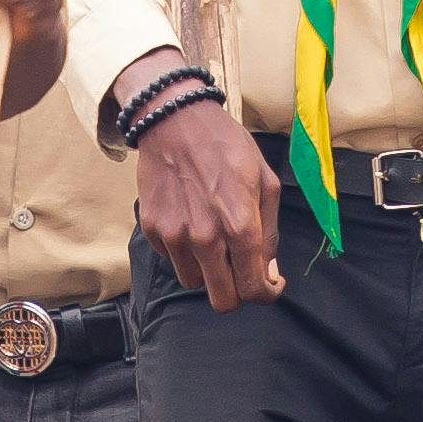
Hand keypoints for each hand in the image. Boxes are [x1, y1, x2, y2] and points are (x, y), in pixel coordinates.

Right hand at [132, 80, 281, 307]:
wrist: (176, 120)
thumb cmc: (225, 145)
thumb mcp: (265, 180)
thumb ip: (269, 231)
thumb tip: (268, 270)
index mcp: (240, 225)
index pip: (254, 288)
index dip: (267, 293)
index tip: (269, 283)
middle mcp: (205, 237)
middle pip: (223, 300)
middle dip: (238, 292)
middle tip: (242, 271)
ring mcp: (175, 235)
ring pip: (195, 283)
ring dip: (209, 271)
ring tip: (214, 240)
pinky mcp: (153, 229)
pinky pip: (172, 260)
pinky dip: (185, 252)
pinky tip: (192, 222)